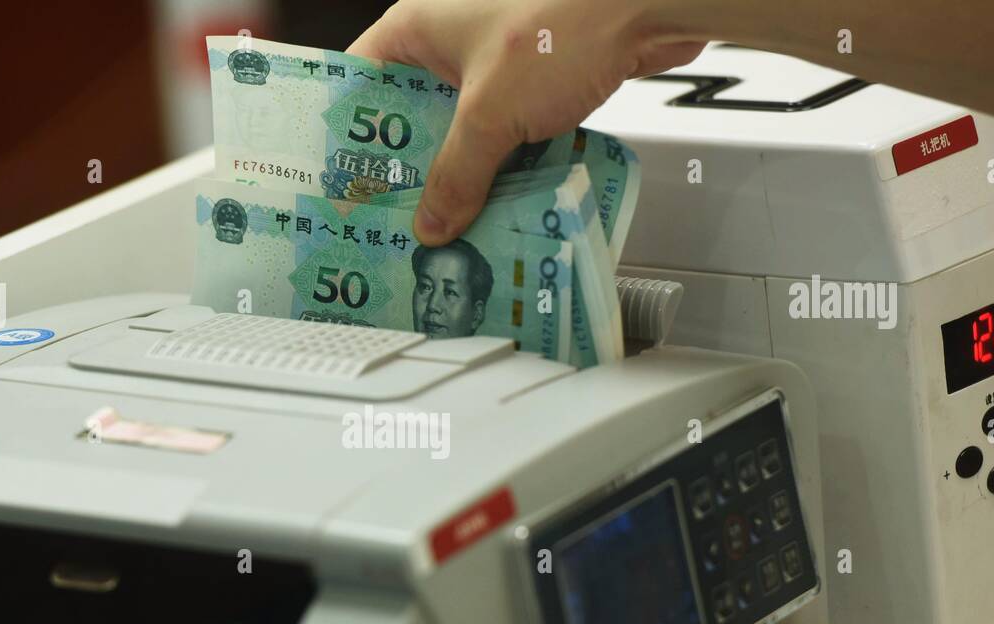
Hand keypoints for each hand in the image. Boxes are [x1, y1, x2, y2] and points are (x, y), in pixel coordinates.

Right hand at [349, 0, 703, 243]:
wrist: (649, 4)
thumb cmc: (563, 24)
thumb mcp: (491, 115)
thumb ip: (457, 176)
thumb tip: (431, 226)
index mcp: (415, 29)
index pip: (358, 87)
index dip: (349, 142)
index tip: (344, 190)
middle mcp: (448, 41)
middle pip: (410, 120)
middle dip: (409, 174)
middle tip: (397, 225)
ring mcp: (493, 62)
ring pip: (460, 133)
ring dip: (461, 179)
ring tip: (448, 230)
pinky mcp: (533, 83)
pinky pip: (503, 135)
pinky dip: (501, 169)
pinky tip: (499, 208)